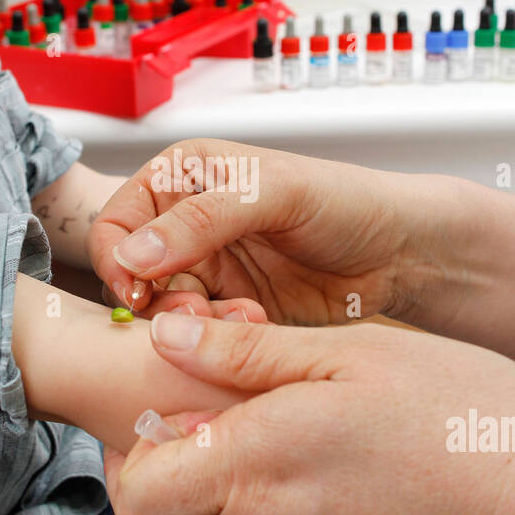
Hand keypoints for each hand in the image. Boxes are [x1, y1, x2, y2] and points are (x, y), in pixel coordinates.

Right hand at [88, 139, 417, 324]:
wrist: (397, 253)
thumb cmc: (343, 202)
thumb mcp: (272, 193)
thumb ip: (203, 219)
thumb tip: (136, 253)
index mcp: (183, 177)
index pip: (117, 222)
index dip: (118, 259)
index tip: (139, 290)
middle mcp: (186, 224)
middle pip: (133, 276)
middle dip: (160, 300)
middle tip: (198, 312)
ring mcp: (208, 269)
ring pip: (164, 311)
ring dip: (193, 323)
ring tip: (241, 316)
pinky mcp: (229, 309)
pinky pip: (199, 334)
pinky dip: (218, 337)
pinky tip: (257, 323)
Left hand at [104, 313, 514, 514]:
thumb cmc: (471, 420)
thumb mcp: (355, 351)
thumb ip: (249, 351)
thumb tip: (172, 336)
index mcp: (261, 459)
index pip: (136, 491)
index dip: (133, 446)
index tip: (169, 400)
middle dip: (159, 473)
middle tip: (201, 417)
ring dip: (224, 485)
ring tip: (279, 427)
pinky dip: (284, 505)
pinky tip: (337, 459)